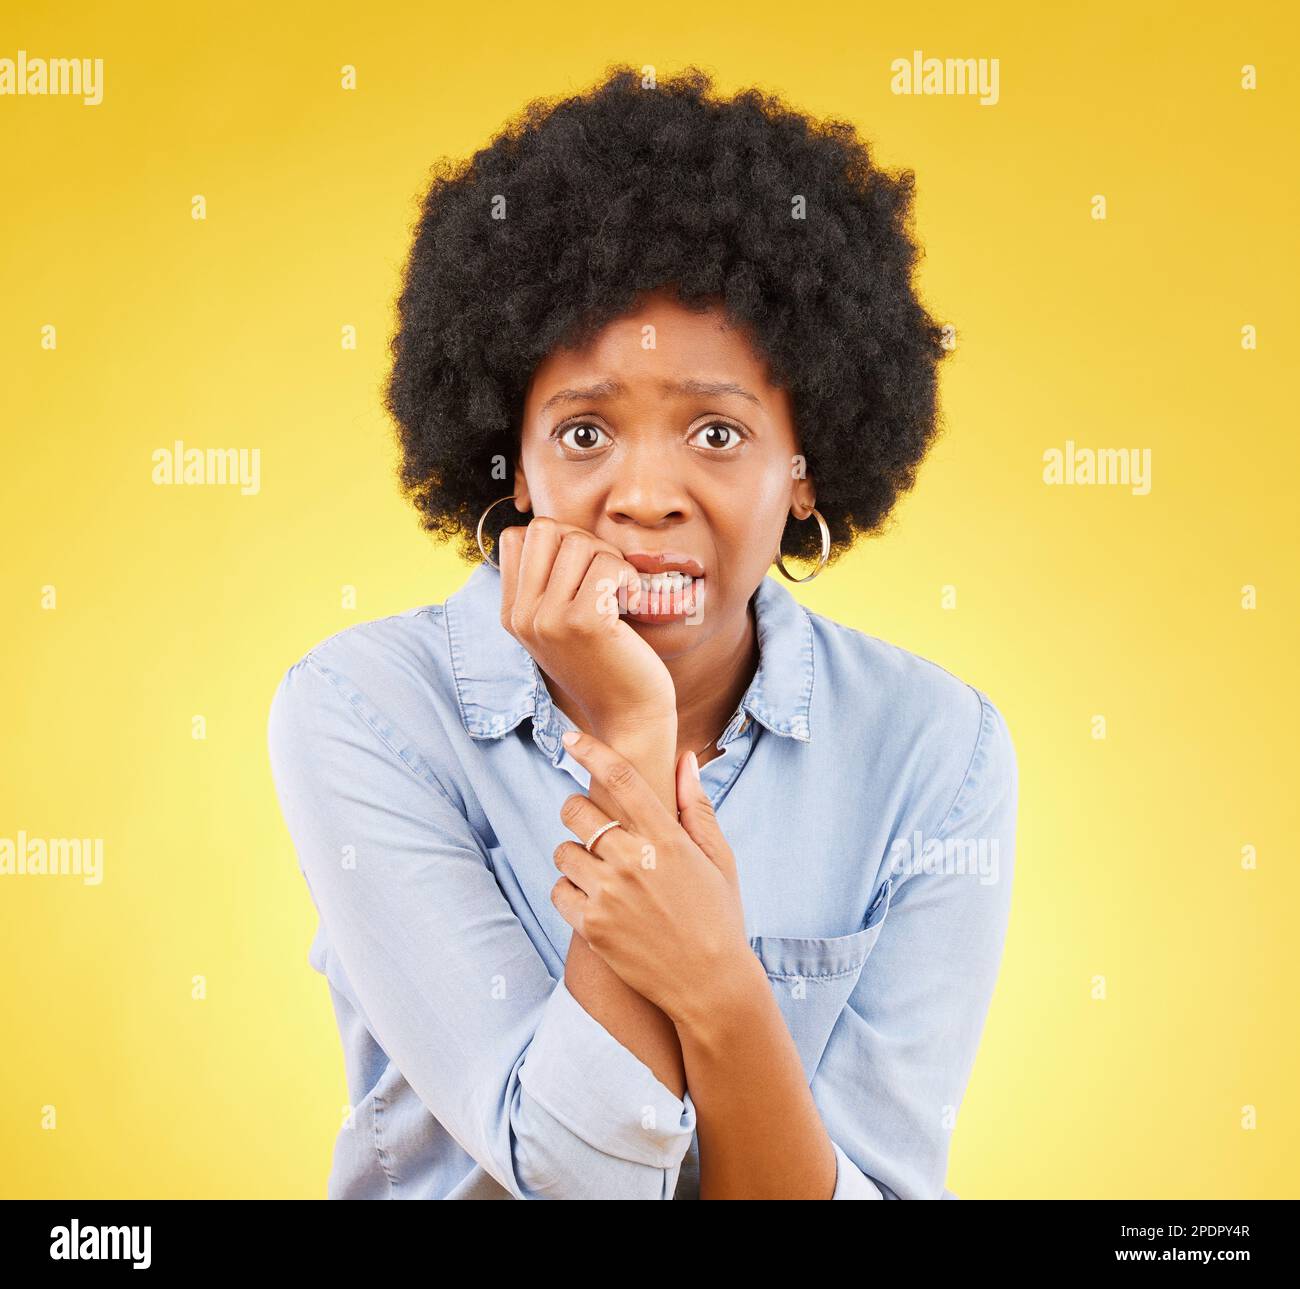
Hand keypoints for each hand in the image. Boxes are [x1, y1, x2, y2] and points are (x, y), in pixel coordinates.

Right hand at [497, 516, 675, 731]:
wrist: (628, 718)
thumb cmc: (605, 663)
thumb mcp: (559, 624)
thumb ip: (547, 583)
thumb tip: (552, 528)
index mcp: (511, 614)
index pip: (515, 537)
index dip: (556, 540)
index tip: (581, 572)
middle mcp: (522, 616)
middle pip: (544, 528)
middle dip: (583, 541)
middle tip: (604, 577)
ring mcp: (548, 620)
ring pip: (579, 541)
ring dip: (610, 559)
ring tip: (619, 593)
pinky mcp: (584, 623)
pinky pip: (609, 565)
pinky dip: (630, 578)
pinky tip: (633, 605)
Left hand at [549, 725, 757, 1031]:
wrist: (711, 986)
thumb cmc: (718, 917)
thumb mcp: (717, 858)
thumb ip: (696, 806)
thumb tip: (686, 758)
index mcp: (667, 839)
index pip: (620, 779)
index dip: (590, 752)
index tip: (569, 737)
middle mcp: (633, 861)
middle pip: (575, 811)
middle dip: (577, 811)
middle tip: (592, 827)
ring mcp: (609, 895)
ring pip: (563, 851)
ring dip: (575, 856)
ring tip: (601, 874)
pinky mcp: (592, 927)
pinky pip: (558, 890)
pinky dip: (569, 891)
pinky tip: (594, 900)